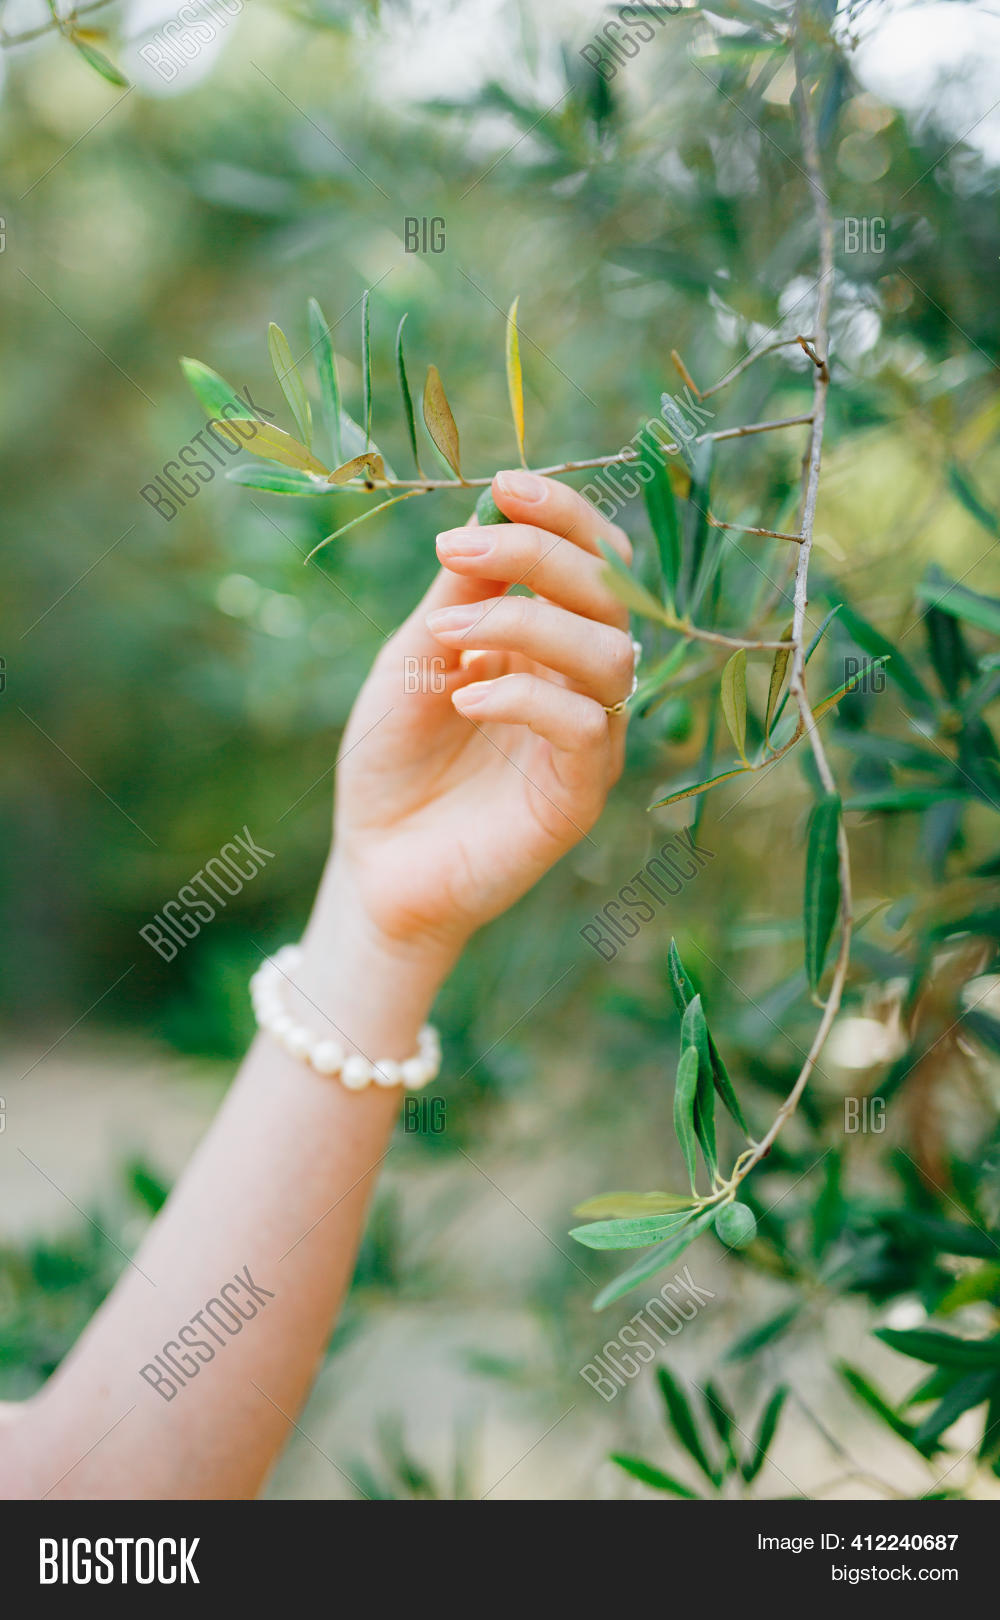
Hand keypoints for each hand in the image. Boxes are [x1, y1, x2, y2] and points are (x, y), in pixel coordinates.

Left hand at [317, 470, 635, 971]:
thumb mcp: (413, 661)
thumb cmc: (393, 760)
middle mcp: (579, 680)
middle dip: (539, 555)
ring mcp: (587, 737)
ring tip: (446, 638)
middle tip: (458, 552)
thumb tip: (490, 516)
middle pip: (610, 594)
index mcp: (546, 637)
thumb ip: (458, 599)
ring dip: (530, 624)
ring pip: (610, 654)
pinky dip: (528, 697)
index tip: (505, 486)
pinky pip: (586, 727)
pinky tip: (466, 697)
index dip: (563, 514)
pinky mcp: (579, 795)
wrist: (377, 864)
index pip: (591, 559)